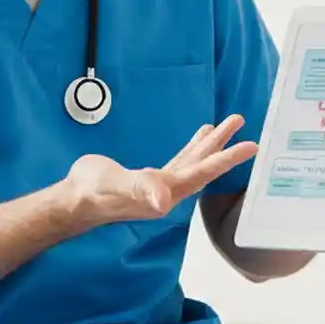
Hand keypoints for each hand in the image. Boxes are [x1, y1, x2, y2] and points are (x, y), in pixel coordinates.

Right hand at [62, 114, 257, 225]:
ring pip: (193, 161)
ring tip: (225, 124)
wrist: (74, 200)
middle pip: (204, 165)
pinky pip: (180, 160)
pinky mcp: (150, 178)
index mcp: (167, 193)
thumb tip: (161, 201)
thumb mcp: (117, 187)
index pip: (204, 172)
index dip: (228, 159)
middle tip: (241, 122)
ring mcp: (160, 185)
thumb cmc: (94, 194)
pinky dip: (192, 147)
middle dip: (224, 145)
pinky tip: (198, 137)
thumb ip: (140, 191)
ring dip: (210, 144)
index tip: (250, 146)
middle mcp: (169, 191)